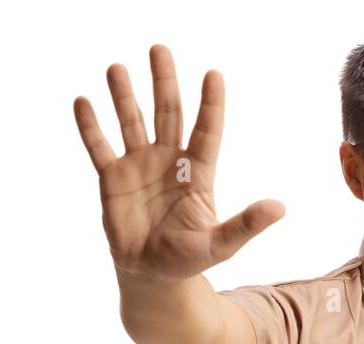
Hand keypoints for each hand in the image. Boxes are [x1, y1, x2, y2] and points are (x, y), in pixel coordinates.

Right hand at [72, 44, 284, 281]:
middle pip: (167, 114)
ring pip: (132, 122)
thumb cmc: (188, 258)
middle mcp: (169, 161)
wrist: (151, 273)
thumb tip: (280, 208)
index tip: (214, 74)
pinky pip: (100, 147)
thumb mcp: (221, 245)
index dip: (210, 104)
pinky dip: (90, 126)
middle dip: (164, 82)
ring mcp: (139, 166)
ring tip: (117, 68)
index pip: (206, 131)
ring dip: (124, 96)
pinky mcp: (112, 178)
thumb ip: (246, 225)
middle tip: (159, 49)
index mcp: (198, 173)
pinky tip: (83, 102)